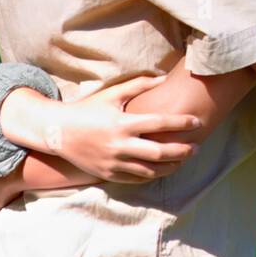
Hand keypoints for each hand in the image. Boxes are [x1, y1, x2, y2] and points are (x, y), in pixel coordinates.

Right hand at [50, 81, 201, 181]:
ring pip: (150, 170)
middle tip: (197, 147)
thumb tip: (164, 78)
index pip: (160, 123)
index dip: (181, 123)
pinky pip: (136, 179)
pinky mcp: (108, 175)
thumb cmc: (88, 109)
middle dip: (182, 150)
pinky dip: (152, 175)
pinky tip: (163, 169)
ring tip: (184, 160)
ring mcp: (113, 163)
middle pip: (160, 152)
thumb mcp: (112, 94)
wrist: (58, 132)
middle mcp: (119, 145)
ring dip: (171, 166)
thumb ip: (139, 85)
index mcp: (122, 123)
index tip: (197, 122)